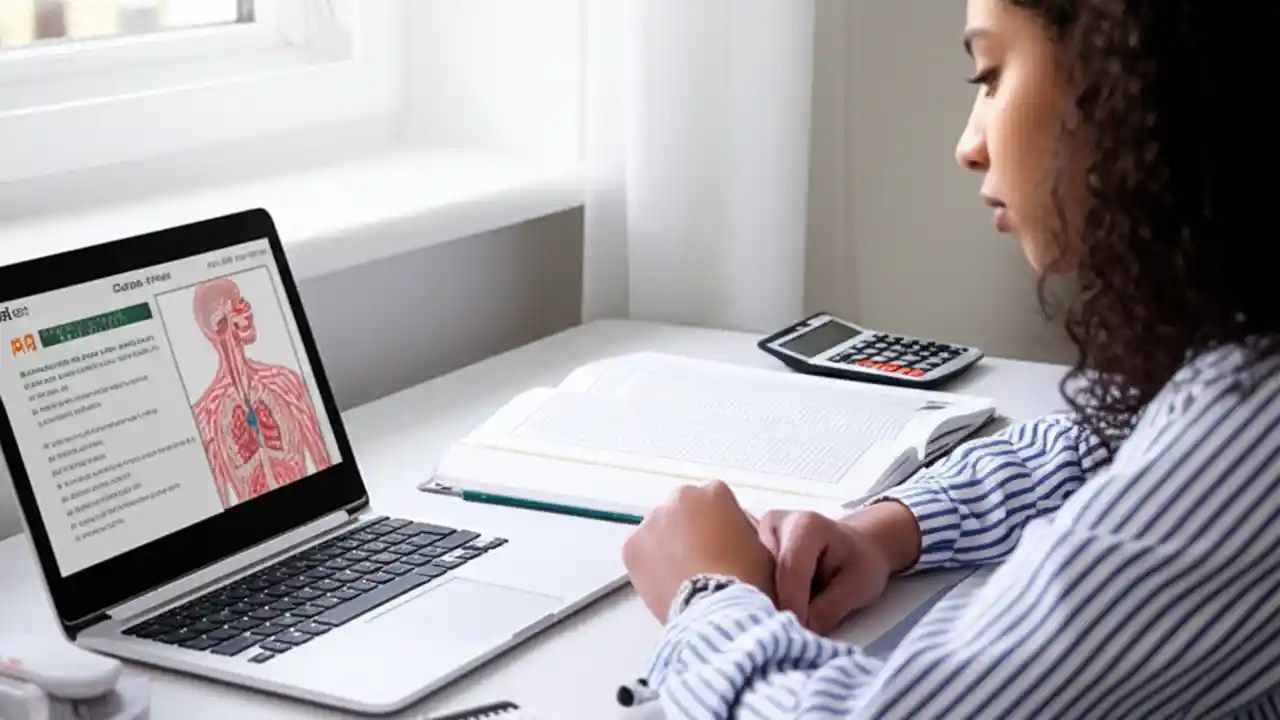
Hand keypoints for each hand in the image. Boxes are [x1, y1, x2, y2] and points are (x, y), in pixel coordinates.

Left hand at [623, 481, 775, 622]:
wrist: (715, 610)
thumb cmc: (744, 580)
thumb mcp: (761, 548)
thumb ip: (744, 529)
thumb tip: (733, 531)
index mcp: (715, 493)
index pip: (715, 501)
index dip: (720, 525)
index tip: (722, 544)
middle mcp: (680, 498)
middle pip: (684, 510)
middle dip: (690, 529)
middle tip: (700, 560)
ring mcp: (652, 520)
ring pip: (660, 529)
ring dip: (668, 545)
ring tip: (682, 575)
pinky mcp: (632, 545)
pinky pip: (641, 551)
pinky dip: (649, 564)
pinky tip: (666, 582)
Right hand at [758, 502, 919, 633]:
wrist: (854, 546)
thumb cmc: (860, 563)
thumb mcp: (859, 586)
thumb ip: (829, 609)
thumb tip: (800, 630)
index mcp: (805, 525)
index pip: (790, 571)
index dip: (794, 606)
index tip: (802, 634)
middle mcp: (773, 524)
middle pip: (763, 574)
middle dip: (775, 607)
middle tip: (792, 634)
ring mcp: (758, 535)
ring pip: (753, 579)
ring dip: (767, 605)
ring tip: (785, 623)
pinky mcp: (750, 548)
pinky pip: (750, 580)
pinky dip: (763, 599)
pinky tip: (776, 612)